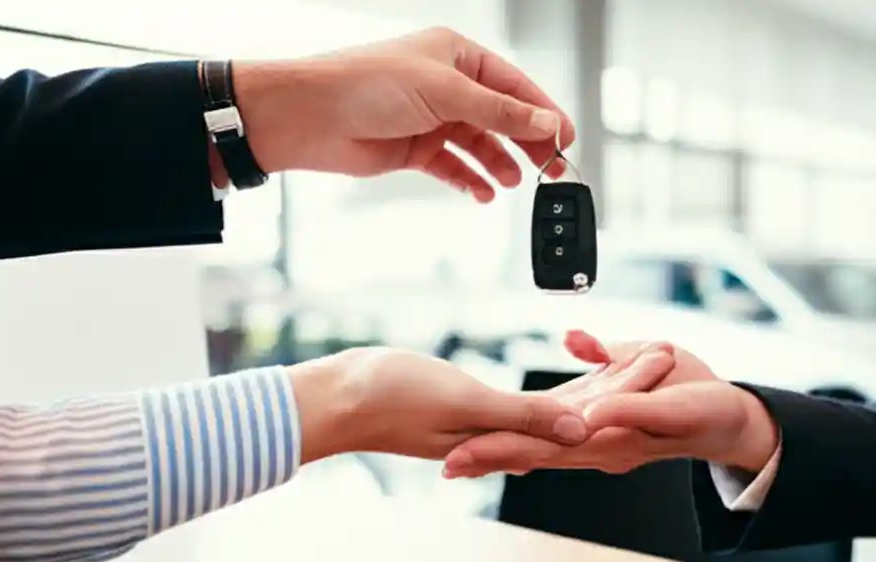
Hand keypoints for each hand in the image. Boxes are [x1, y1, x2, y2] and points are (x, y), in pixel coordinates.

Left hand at [232, 27, 574, 201]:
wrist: (309, 117)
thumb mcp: (445, 93)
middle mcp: (445, 85)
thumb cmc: (364, 85)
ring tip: (515, 182)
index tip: (566, 138)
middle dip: (526, 143)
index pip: (514, 85)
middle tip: (552, 168)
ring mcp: (430, 118)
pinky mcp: (414, 148)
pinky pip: (453, 166)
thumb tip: (546, 121)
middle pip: (501, 117)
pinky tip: (483, 192)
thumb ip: (500, 112)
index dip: (543, 112)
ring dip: (498, 164)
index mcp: (456, 55)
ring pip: (479, 144)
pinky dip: (469, 180)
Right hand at [286, 342, 672, 463]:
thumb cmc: (392, 397)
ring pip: (561, 406)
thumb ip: (527, 417)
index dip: (628, 390)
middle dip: (625, 384)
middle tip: (665, 351)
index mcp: (510, 441)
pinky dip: (561, 384)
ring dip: (599, 382)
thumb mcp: (465, 401)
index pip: (585, 419)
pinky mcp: (474, 411)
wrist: (337, 400)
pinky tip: (577, 373)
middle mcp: (507, 439)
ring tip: (635, 356)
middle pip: (581, 413)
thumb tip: (586, 430)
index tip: (665, 361)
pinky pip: (535, 399)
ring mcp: (491, 426)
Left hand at [442, 331, 778, 477]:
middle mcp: (594, 443)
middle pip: (528, 450)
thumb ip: (628, 407)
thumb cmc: (705, 409)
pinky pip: (556, 427)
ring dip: (500, 446)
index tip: (461, 454)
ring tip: (460, 452)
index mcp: (605, 440)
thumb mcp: (672, 406)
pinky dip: (525, 431)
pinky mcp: (601, 417)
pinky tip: (504, 428)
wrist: (728, 415)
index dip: (498, 448)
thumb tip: (586, 417)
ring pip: (538, 442)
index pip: (539, 447)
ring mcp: (595, 434)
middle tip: (444, 461)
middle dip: (486, 454)